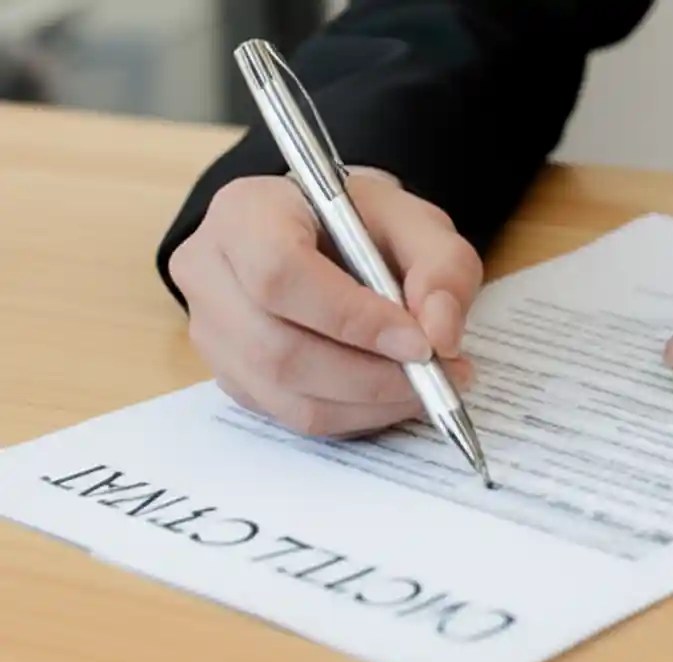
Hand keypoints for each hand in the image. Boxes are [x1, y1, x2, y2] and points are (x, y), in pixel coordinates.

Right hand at [170, 169, 481, 435]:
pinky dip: (354, 414)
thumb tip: (441, 335)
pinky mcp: (231, 377)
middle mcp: (209, 272)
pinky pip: (292, 415)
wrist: (326, 236)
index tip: (419, 343)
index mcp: (245, 213)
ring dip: (369, 403)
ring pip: (285, 393)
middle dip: (370, 376)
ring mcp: (211, 332)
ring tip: (427, 386)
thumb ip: (442, 268)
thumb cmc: (365, 225)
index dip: (353, 318)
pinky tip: (392, 393)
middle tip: (437, 376)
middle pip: (278, 349)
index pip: (280, 272)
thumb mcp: (418, 223)